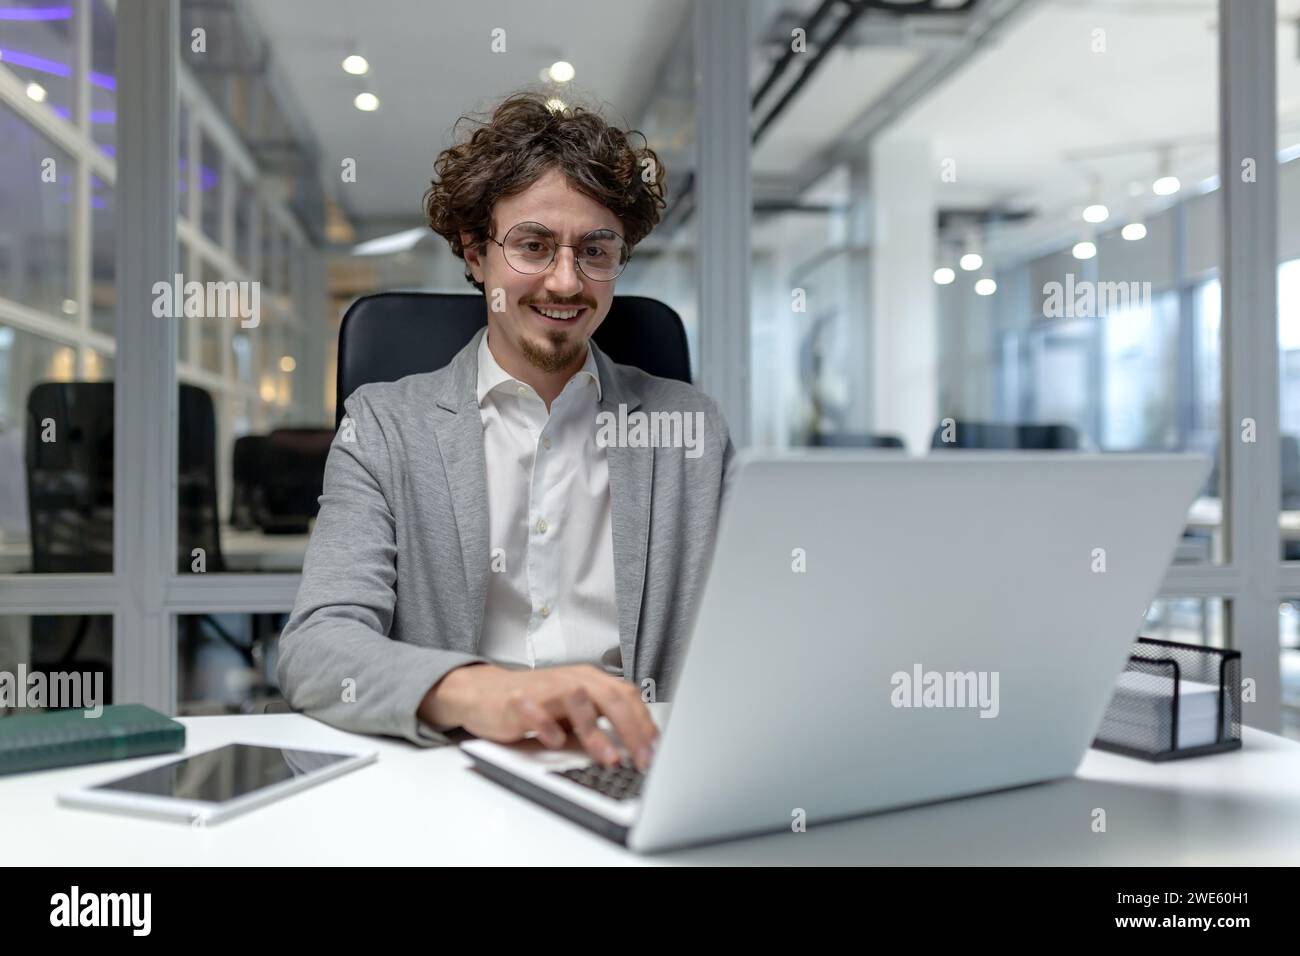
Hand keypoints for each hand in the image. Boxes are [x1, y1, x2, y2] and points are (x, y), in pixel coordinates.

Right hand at [421, 663, 657, 769]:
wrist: (485, 693)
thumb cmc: (536, 703)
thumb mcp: (574, 711)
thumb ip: (602, 722)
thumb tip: (636, 748)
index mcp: (590, 680)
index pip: (627, 696)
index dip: (644, 723)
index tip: (655, 750)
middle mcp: (572, 680)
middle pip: (610, 698)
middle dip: (631, 730)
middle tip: (642, 759)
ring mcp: (545, 688)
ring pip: (578, 702)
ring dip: (596, 732)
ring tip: (609, 758)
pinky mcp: (518, 701)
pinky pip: (537, 712)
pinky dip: (549, 728)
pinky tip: (556, 743)